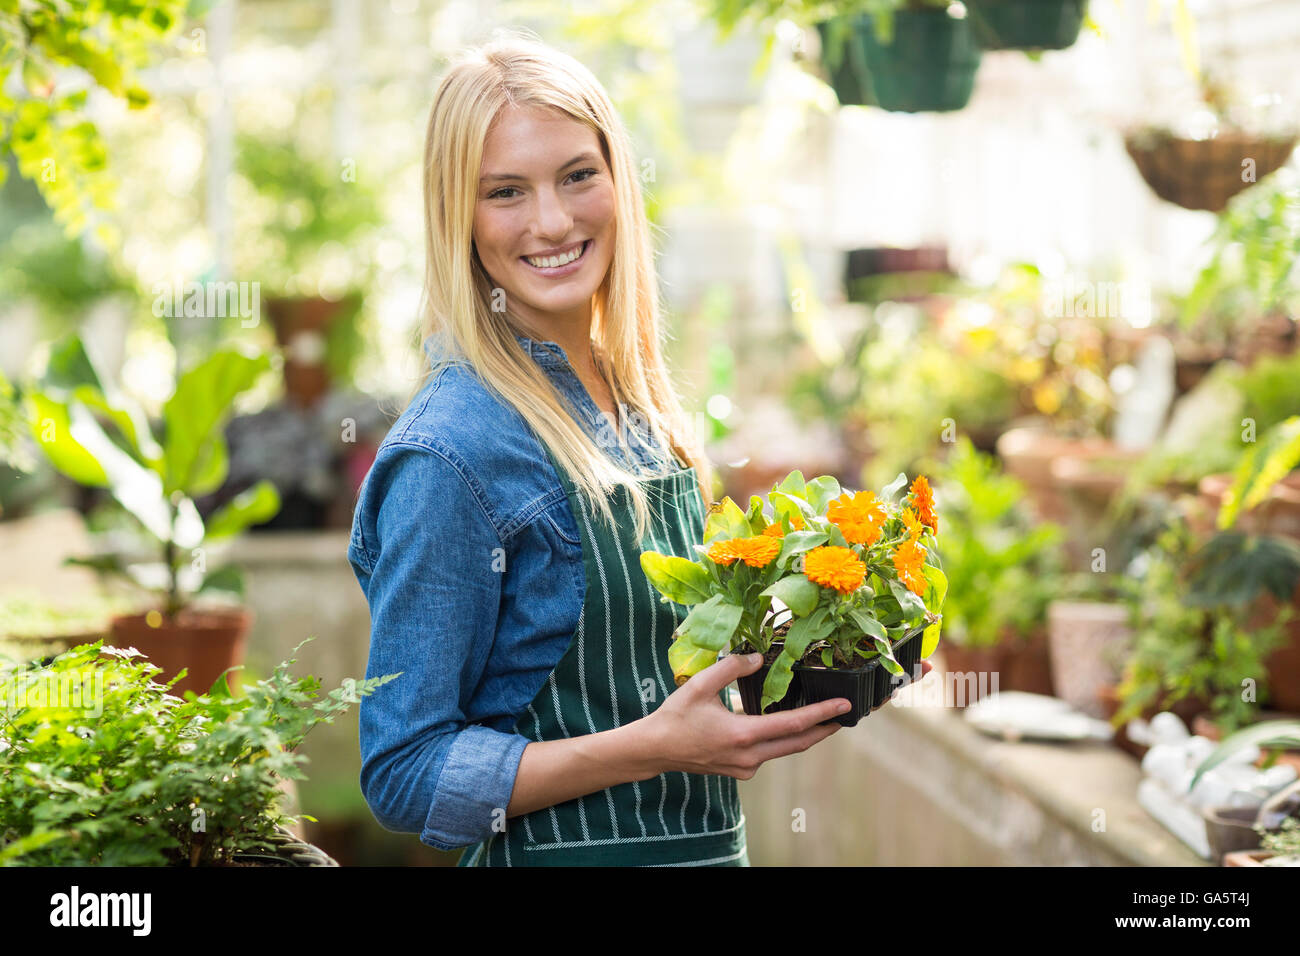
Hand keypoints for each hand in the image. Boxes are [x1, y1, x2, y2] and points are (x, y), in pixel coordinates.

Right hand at [639, 653, 849, 780]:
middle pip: (798, 743)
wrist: (656, 749)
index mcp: (744, 735)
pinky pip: (768, 754)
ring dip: (803, 734)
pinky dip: (780, 740)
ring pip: (784, 750)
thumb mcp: (700, 684)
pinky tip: (781, 726)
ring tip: (819, 718)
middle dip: (824, 729)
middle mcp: (750, 757)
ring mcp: (745, 768)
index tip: (844, 707)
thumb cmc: (676, 715)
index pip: (794, 724)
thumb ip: (731, 668)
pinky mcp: (740, 771)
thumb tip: (758, 659)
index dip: (822, 714)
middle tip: (845, 716)